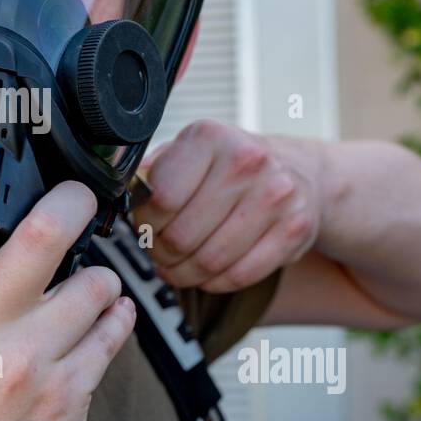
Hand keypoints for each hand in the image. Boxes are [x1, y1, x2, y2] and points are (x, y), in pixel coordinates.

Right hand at [0, 145, 135, 420]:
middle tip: (80, 199)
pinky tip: (108, 321)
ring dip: (103, 281)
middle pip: (38, 238)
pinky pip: (113, 332)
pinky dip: (117, 319)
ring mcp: (27, 363)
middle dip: (73, 204)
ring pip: (95, 284)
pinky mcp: (68, 394)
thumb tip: (7, 238)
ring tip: (90, 292)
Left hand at [132, 119, 320, 292]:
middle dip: (161, 253)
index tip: (145, 227)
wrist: (294, 168)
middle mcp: (248, 161)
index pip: (160, 198)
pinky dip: (215, 283)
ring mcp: (276, 195)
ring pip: (210, 262)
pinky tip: (206, 275)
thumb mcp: (187, 152)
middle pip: (182, 236)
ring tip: (177, 268)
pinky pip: (240, 275)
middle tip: (159, 253)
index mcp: (210, 137)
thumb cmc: (226, 164)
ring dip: (184, 274)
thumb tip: (125, 197)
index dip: (144, 222)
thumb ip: (153, 172)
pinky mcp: (295, 229)